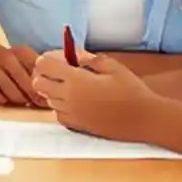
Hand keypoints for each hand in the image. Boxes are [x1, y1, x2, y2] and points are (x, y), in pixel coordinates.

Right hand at [0, 45, 47, 106]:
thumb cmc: (12, 63)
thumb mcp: (25, 59)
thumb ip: (39, 71)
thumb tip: (56, 91)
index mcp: (22, 52)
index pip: (39, 71)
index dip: (46, 85)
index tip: (50, 93)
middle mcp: (6, 58)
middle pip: (28, 85)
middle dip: (35, 97)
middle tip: (39, 103)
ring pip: (13, 94)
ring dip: (20, 100)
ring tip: (23, 101)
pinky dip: (2, 100)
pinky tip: (6, 98)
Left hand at [31, 50, 158, 140]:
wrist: (144, 119)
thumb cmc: (131, 90)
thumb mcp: (112, 66)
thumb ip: (88, 59)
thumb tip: (73, 55)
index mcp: (75, 80)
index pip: (44, 65)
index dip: (48, 59)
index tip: (59, 58)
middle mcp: (68, 97)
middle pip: (38, 83)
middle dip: (45, 75)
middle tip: (62, 71)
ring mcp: (71, 113)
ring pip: (47, 99)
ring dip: (54, 90)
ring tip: (73, 86)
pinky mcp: (77, 126)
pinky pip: (57, 113)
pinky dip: (61, 106)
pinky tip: (77, 101)